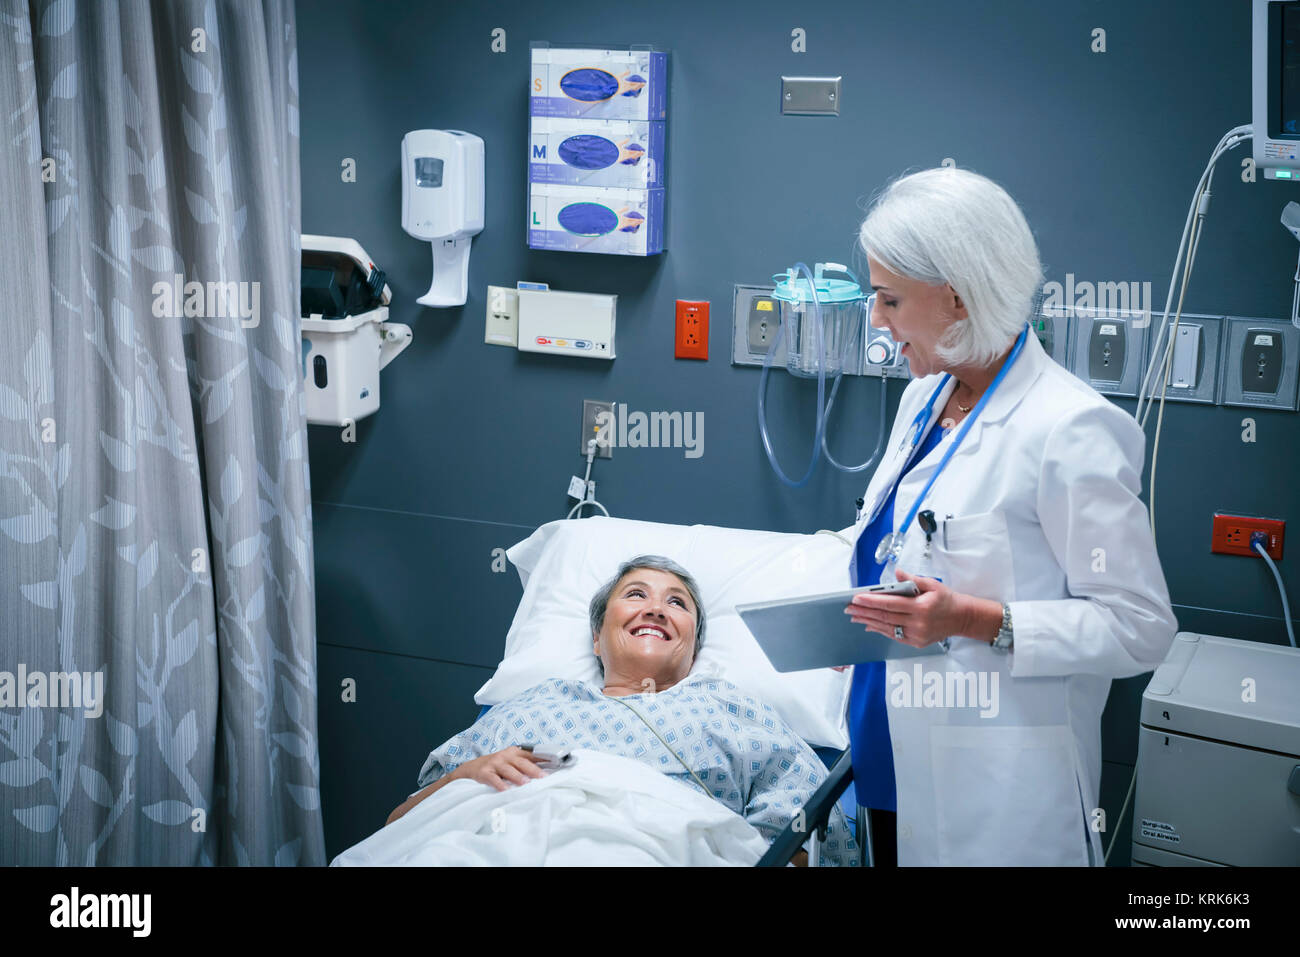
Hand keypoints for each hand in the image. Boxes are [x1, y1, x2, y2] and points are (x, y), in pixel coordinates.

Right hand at [451, 746, 548, 791]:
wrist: (471, 768)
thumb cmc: (496, 767)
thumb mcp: (510, 762)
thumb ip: (525, 765)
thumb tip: (546, 773)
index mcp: (514, 752)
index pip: (531, 755)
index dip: (543, 758)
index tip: (556, 763)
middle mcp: (505, 756)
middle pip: (521, 762)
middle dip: (533, 770)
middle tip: (543, 777)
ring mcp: (494, 763)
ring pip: (508, 770)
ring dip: (518, 777)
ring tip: (526, 784)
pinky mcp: (484, 773)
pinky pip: (493, 779)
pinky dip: (500, 784)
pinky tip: (505, 790)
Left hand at [842, 569, 971, 648]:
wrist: (962, 618)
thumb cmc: (947, 600)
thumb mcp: (932, 584)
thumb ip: (912, 578)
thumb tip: (897, 572)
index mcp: (921, 607)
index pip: (890, 604)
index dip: (871, 601)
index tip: (856, 598)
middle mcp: (918, 623)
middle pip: (885, 617)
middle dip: (864, 612)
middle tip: (849, 607)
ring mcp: (917, 635)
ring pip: (887, 628)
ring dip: (868, 622)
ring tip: (854, 616)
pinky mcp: (917, 642)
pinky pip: (895, 636)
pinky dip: (880, 630)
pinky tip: (869, 625)